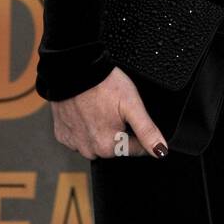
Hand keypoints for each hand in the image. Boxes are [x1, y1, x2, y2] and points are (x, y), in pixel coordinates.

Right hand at [49, 66, 168, 159]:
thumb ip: (147, 130)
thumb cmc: (104, 85)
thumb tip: (160, 151)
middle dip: (120, 130)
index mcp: (109, 146)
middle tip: (116, 108)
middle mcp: (90, 151)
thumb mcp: (132, 105)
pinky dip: (84, 126)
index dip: (140, 132)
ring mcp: (74, 144)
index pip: (136, 148)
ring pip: (96, 141)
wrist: (74, 72)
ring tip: (101, 108)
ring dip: (101, 129)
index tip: (134, 115)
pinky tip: (87, 111)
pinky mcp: (62, 135)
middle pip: (115, 145)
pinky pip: (79, 135)